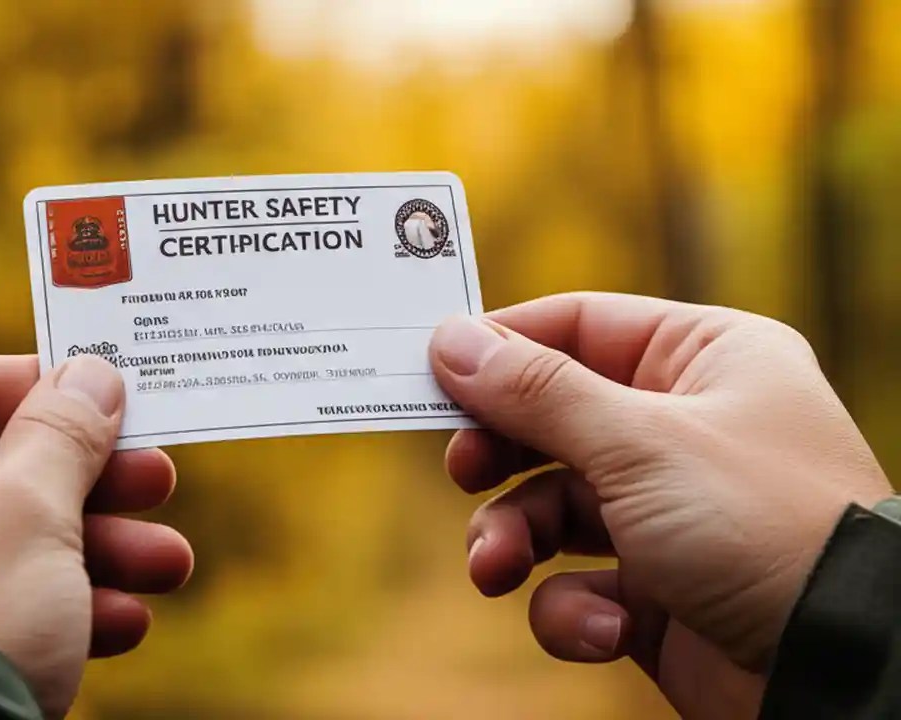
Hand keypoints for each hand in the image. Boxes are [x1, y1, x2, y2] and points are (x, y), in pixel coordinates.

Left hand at [0, 355, 192, 716]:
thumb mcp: (27, 508)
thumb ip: (64, 431)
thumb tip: (92, 372)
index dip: (48, 386)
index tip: (119, 397)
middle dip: (94, 485)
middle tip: (162, 481)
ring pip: (3, 547)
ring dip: (97, 552)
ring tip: (171, 565)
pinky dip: (59, 610)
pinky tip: (126, 622)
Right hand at [429, 293, 891, 718]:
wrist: (845, 670)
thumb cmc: (760, 527)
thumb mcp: (638, 443)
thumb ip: (536, 392)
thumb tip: (449, 338)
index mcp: (704, 360)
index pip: (578, 326)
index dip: (502, 347)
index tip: (430, 371)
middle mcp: (686, 427)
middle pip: (552, 418)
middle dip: (500, 456)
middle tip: (462, 472)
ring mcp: (671, 510)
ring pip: (552, 507)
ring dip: (514, 539)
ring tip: (496, 569)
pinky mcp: (658, 588)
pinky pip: (581, 582)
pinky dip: (575, 609)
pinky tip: (608, 627)